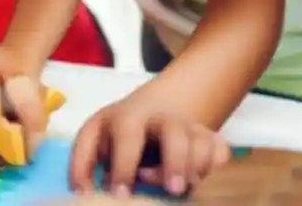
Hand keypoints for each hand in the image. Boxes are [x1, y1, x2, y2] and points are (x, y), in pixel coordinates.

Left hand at [70, 94, 229, 196]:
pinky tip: (198, 179)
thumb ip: (84, 163)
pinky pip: (220, 152)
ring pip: (202, 143)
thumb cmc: (117, 132)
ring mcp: (188, 127)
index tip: (119, 195)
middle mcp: (161, 119)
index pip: (127, 137)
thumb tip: (80, 194)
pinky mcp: (209, 137)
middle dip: (174, 163)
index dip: (123, 166)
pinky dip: (214, 168)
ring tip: (178, 188)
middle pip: (174, 134)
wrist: (157, 107)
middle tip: (172, 190)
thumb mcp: (95, 137)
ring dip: (194, 169)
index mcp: (127, 117)